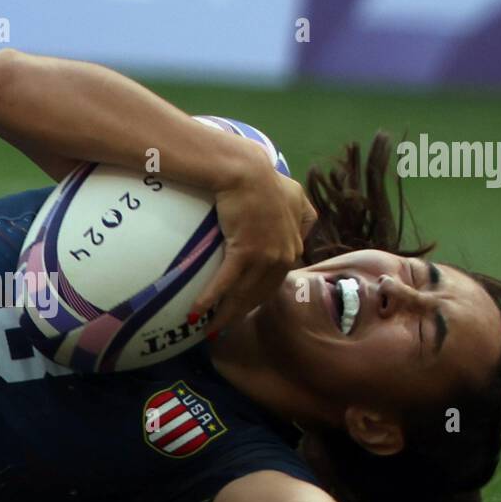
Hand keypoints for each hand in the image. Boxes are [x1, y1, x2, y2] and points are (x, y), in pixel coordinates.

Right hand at [192, 150, 317, 331]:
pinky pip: (225, 282)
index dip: (259, 298)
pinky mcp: (245, 251)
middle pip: (259, 293)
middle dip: (241, 313)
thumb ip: (303, 216)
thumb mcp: (295, 197)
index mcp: (294, 246)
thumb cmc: (266, 180)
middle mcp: (285, 255)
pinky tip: (194, 314)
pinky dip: (210, 299)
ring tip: (210, 330)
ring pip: (243, 293)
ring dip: (225, 315)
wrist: (247, 171)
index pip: (276, 281)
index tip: (244, 310)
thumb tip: (305, 228)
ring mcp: (266, 255)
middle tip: (223, 328)